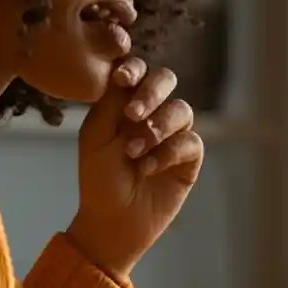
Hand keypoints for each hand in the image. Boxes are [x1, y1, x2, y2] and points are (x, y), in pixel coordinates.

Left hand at [66, 57, 203, 281]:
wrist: (113, 219)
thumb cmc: (99, 178)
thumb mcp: (96, 135)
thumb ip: (111, 101)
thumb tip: (127, 71)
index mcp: (125, 103)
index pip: (137, 71)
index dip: (134, 68)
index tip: (122, 79)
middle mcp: (152, 114)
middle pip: (166, 80)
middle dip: (152, 92)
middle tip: (133, 114)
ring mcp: (173, 135)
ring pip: (181, 110)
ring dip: (157, 127)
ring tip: (135, 151)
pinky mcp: (189, 159)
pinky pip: (190, 142)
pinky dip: (168, 153)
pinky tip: (147, 169)